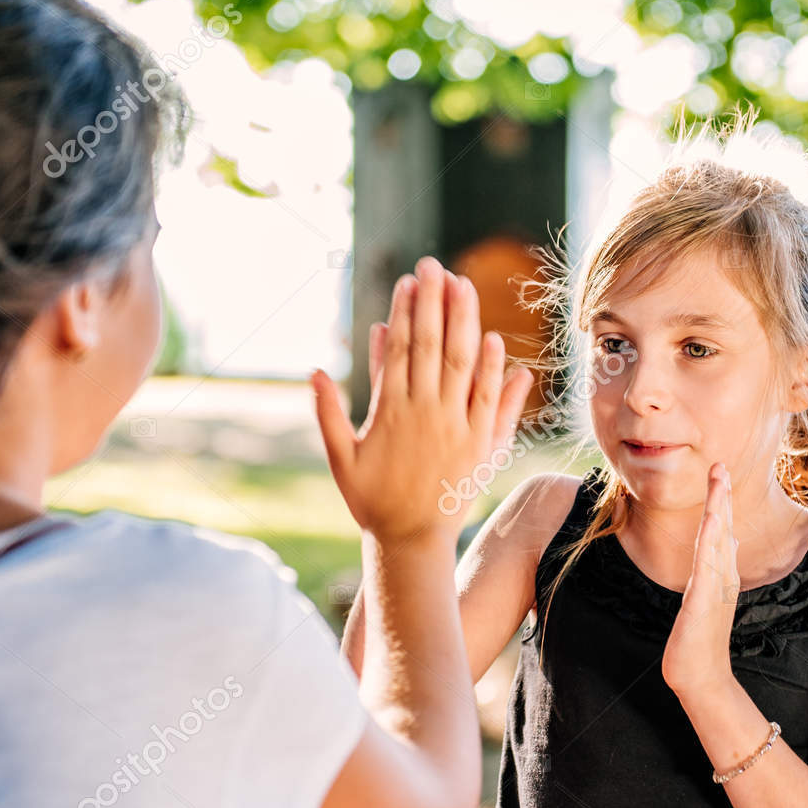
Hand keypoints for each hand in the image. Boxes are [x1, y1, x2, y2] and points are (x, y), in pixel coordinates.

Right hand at [312, 256, 531, 544]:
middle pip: (431, 346)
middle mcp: (425, 413)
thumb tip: (315, 371)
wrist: (412, 541)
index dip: (405, 312)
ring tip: (464, 285)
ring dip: (464, 321)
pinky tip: (492, 339)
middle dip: (434, 302)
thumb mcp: (341, 458)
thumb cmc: (371, 501)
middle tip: (436, 265)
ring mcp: (456, 427)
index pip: (400, 350)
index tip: (409, 281)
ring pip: (462, 364)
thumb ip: (328, 414)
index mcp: (391, 412)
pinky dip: (492, 370)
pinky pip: (489, 400)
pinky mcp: (481, 444)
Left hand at [663, 462, 739, 699]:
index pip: (722, 531)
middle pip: (723, 527)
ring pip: (717, 539)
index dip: (721, 501)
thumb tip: (730, 543)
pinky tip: (712, 519)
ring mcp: (716, 586)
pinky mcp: (705, 599)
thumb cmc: (700, 640)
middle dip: (722, 494)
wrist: (700, 676)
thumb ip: (718, 571)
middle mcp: (723, 576)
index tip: (719, 474)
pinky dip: (711, 539)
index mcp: (722, 575)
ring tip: (718, 480)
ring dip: (718, 507)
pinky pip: (708, 563)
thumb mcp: (708, 598)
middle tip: (720, 464)